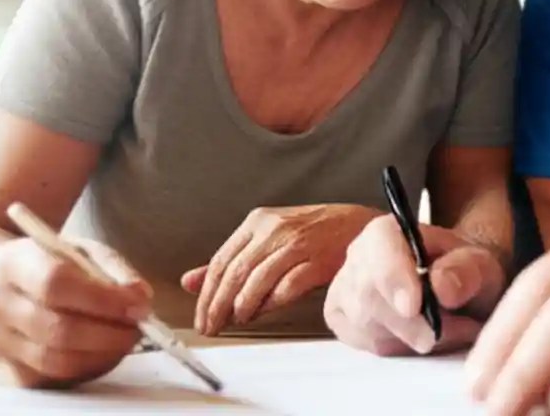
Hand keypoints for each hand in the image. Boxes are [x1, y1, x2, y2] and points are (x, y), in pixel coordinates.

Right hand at [0, 237, 151, 387]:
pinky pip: (55, 378)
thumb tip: (139, 297)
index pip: (56, 284)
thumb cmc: (53, 262)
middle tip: (138, 327)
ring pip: (56, 361)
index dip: (101, 299)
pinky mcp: (12, 368)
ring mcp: (0, 340)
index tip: (137, 305)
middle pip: (56, 329)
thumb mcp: (82, 250)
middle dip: (108, 333)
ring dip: (102, 354)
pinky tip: (105, 350)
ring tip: (126, 338)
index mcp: (13, 263)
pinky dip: (89, 367)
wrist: (6, 281)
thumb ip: (112, 269)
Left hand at [181, 204, 377, 334]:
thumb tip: (190, 281)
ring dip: (242, 306)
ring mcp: (297, 243)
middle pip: (235, 272)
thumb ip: (230, 260)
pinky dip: (271, 302)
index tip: (200, 316)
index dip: (206, 293)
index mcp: (258, 222)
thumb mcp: (267, 238)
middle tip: (211, 327)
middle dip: (218, 305)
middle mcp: (274, 229)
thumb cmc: (312, 233)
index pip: (221, 260)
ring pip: (257, 279)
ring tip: (237, 321)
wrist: (358, 226)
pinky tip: (263, 313)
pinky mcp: (318, 260)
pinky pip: (287, 286)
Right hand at [324, 215, 506, 355]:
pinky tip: (423, 335)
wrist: (454, 284)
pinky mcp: (345, 323)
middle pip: (369, 297)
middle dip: (414, 323)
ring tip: (451, 328)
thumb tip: (442, 286)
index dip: (392, 278)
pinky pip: (370, 345)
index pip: (377, 248)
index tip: (412, 308)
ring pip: (369, 327)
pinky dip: (403, 348)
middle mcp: (357, 258)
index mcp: (385, 232)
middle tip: (460, 328)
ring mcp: (345, 292)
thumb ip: (466, 270)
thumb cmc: (463, 269)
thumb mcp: (481, 264)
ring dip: (415, 338)